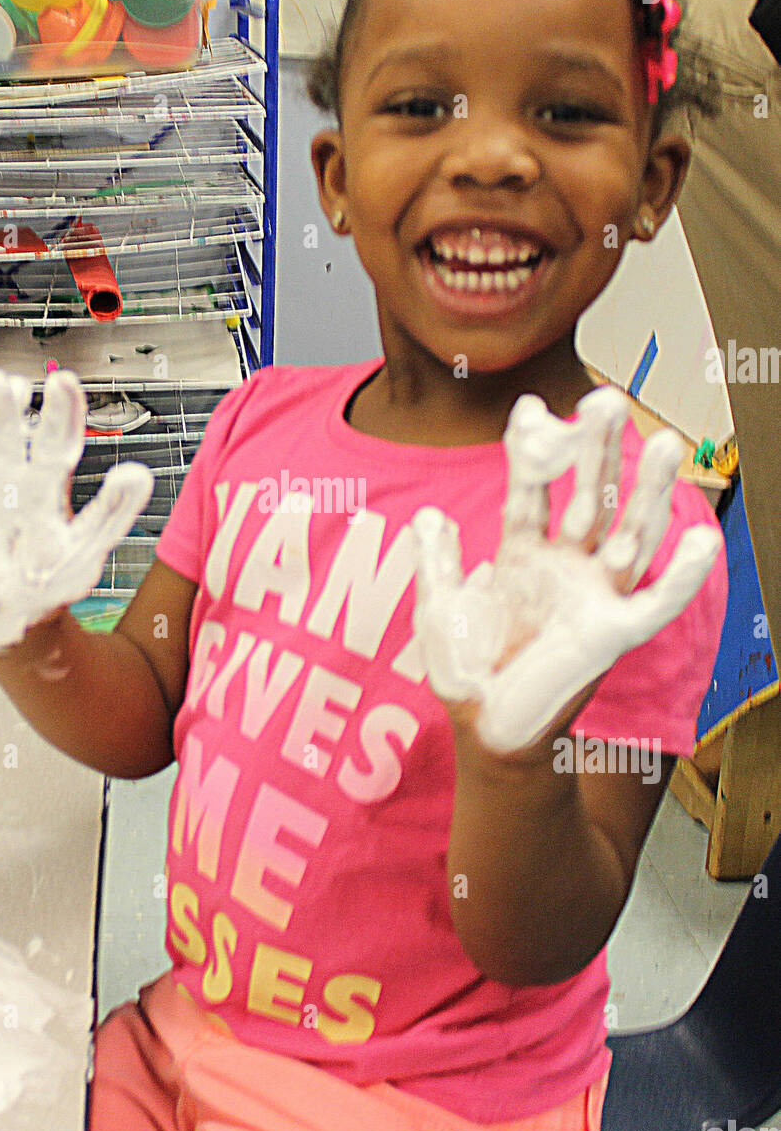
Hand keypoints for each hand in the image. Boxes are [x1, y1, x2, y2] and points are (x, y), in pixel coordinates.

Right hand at [0, 367, 152, 649]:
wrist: (10, 617)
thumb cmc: (51, 581)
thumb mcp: (88, 549)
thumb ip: (112, 512)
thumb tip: (140, 475)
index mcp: (47, 481)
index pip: (57, 437)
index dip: (61, 410)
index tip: (63, 382)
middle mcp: (8, 473)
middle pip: (3, 429)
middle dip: (0, 405)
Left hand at [411, 386, 721, 756]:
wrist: (483, 730)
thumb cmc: (464, 671)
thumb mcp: (439, 608)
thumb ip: (437, 560)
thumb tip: (429, 515)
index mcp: (524, 554)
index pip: (533, 490)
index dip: (532, 453)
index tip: (532, 408)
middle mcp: (565, 567)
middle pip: (588, 498)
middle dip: (597, 451)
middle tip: (606, 399)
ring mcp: (592, 597)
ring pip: (627, 534)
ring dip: (648, 492)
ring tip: (666, 441)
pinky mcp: (613, 634)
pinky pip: (654, 605)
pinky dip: (679, 577)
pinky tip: (700, 541)